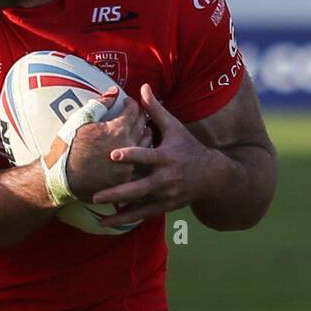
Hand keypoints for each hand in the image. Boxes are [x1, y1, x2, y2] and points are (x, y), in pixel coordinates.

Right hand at [64, 87, 148, 200]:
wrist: (62, 177)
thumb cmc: (68, 147)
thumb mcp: (80, 120)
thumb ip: (100, 104)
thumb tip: (114, 91)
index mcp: (118, 129)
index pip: (134, 110)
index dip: (130, 103)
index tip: (126, 102)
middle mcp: (128, 145)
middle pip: (143, 124)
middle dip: (138, 115)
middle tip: (132, 113)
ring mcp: (130, 162)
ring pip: (147, 142)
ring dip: (143, 132)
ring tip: (136, 130)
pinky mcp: (127, 177)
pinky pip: (142, 160)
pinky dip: (140, 152)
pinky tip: (134, 150)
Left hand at [90, 83, 229, 224]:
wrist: (214, 176)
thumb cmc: (188, 147)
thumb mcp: (175, 128)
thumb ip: (155, 110)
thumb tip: (142, 86)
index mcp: (166, 157)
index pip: (147, 156)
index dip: (131, 155)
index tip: (113, 155)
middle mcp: (166, 178)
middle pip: (139, 187)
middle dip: (118, 193)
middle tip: (96, 196)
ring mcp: (166, 195)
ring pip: (140, 206)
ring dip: (119, 213)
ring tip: (99, 218)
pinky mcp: (166, 206)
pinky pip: (145, 214)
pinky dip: (128, 218)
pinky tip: (110, 223)